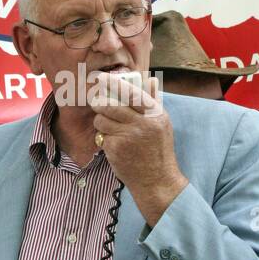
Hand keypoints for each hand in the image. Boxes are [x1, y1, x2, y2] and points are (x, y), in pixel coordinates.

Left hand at [88, 73, 187, 226]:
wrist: (156, 181)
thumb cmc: (159, 151)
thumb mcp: (162, 124)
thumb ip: (154, 102)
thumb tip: (151, 79)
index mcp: (155, 115)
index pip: (131, 93)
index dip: (114, 83)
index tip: (102, 78)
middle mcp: (142, 124)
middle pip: (111, 104)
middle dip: (99, 102)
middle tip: (96, 102)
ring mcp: (128, 137)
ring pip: (101, 120)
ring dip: (101, 122)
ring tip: (109, 128)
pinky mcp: (116, 149)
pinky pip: (101, 136)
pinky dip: (104, 139)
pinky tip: (114, 145)